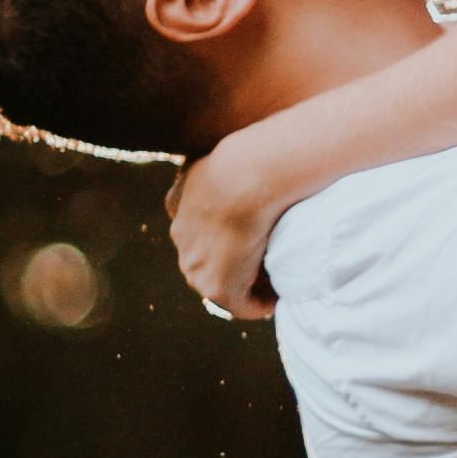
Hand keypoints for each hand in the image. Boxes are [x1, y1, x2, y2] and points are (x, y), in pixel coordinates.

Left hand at [166, 128, 291, 319]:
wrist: (245, 176)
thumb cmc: (245, 159)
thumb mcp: (224, 152)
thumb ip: (215, 162)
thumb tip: (235, 159)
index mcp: (178, 207)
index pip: (198, 232)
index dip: (225, 238)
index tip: (251, 237)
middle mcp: (182, 240)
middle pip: (207, 261)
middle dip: (234, 263)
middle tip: (266, 262)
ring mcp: (197, 266)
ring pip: (222, 283)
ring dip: (246, 284)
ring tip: (274, 281)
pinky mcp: (218, 288)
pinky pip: (241, 305)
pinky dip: (259, 304)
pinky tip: (278, 297)